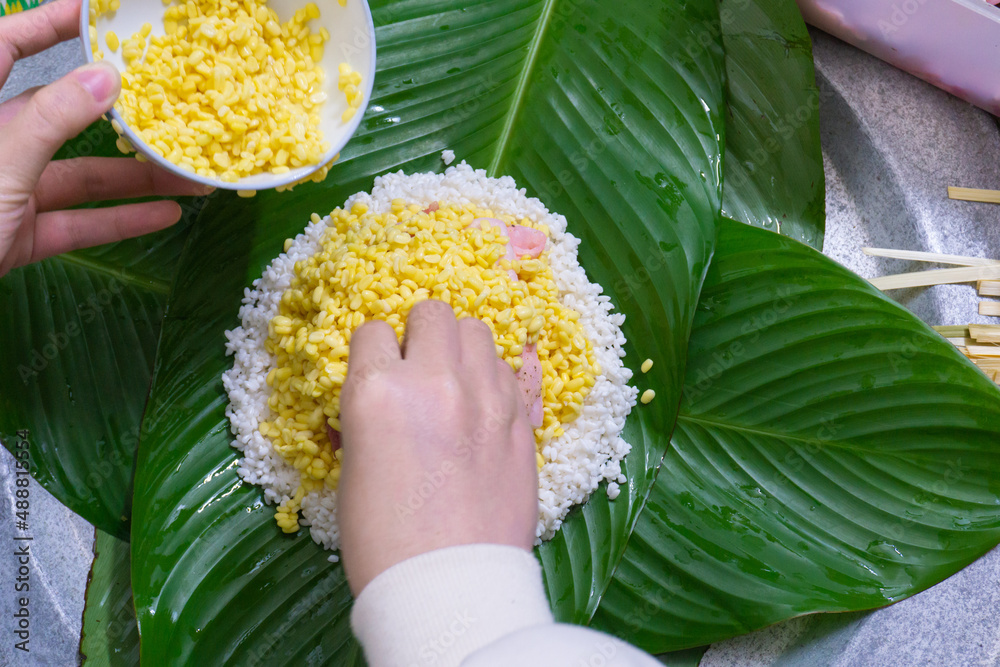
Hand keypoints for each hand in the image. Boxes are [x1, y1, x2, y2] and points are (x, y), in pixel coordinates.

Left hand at [0, 0, 212, 276]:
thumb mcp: (0, 166)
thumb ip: (51, 121)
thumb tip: (106, 77)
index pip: (4, 48)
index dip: (46, 24)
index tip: (96, 13)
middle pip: (59, 117)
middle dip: (117, 115)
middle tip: (166, 103)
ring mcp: (4, 192)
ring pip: (77, 176)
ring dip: (135, 179)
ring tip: (190, 175)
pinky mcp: (16, 235)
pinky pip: (75, 222)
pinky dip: (118, 221)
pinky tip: (165, 216)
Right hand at [338, 300, 537, 595]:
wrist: (449, 584)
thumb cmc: (384, 539)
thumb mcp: (355, 465)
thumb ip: (372, 411)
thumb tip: (386, 390)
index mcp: (377, 392)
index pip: (372, 331)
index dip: (373, 353)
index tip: (379, 372)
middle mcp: (434, 380)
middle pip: (432, 312)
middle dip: (419, 334)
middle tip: (418, 368)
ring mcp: (485, 396)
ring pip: (476, 330)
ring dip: (459, 348)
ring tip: (453, 382)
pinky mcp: (520, 417)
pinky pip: (505, 368)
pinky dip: (490, 378)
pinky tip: (481, 407)